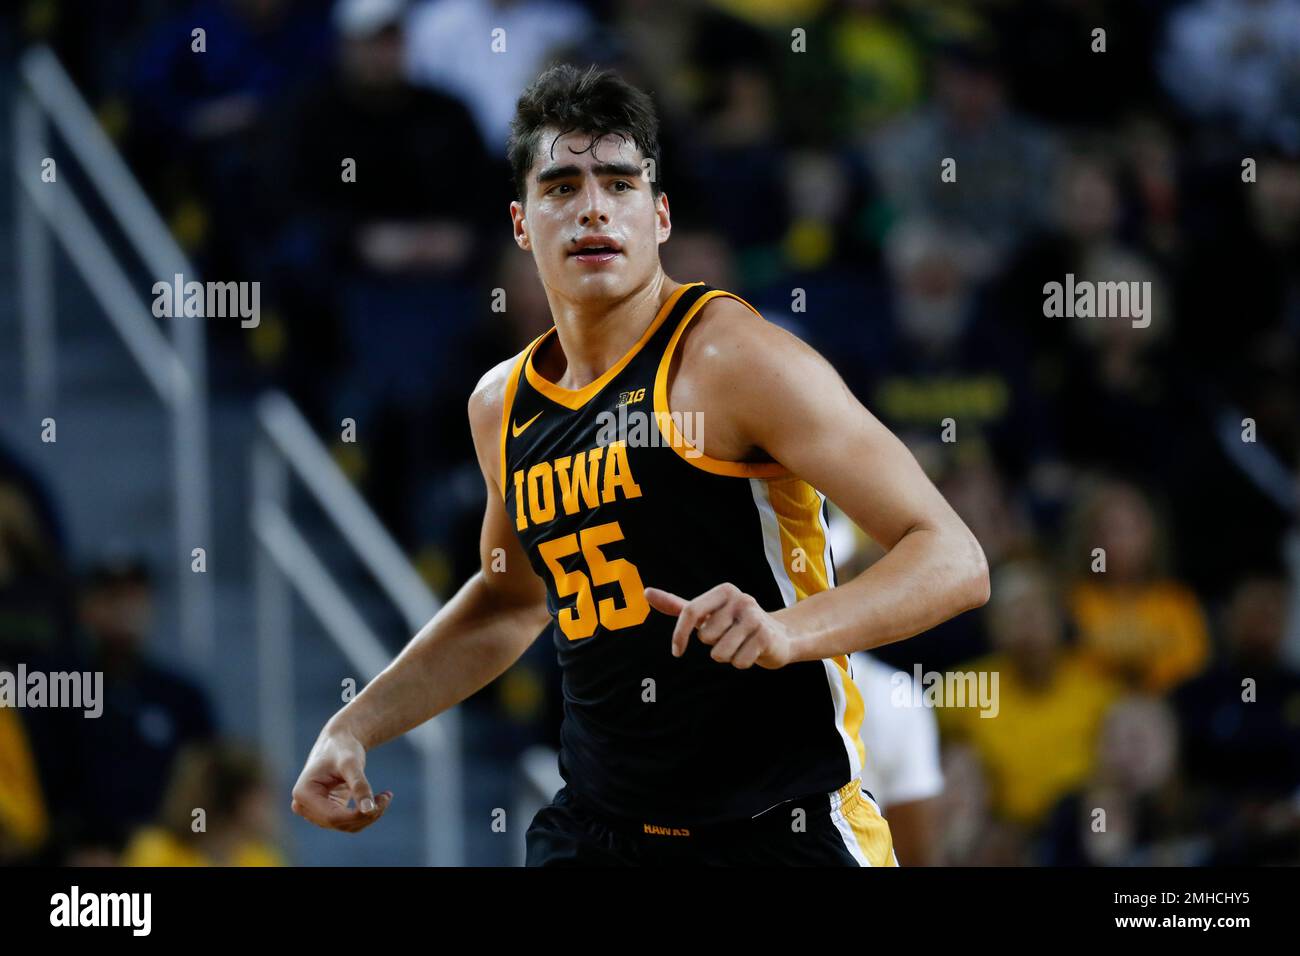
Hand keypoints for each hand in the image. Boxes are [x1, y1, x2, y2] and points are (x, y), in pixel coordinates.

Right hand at [290, 723, 392, 832]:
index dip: (358, 815)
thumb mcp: (351, 763)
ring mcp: (313, 811)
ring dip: (368, 816)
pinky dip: (365, 814)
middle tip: (387, 797)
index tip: (382, 801)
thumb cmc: (342, 748)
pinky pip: (348, 822)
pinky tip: (379, 800)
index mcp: (303, 794)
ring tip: (385, 797)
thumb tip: (369, 810)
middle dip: (366, 815)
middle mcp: (303, 806)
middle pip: (338, 823)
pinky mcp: (326, 812)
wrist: (338, 741)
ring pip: (345, 826)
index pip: (332, 817)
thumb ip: (359, 785)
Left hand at [645, 583, 795, 669]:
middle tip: (729, 637)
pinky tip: (751, 652)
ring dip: (727, 656)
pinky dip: (741, 663)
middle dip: (713, 644)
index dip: (679, 634)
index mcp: (724, 591)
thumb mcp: (707, 613)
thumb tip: (647, 593)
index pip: (690, 611)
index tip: (676, 651)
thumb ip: (677, 605)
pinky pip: (738, 662)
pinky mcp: (766, 637)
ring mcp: (755, 617)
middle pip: (705, 637)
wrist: (778, 636)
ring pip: (719, 653)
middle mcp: (741, 599)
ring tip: (739, 646)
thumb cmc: (734, 625)